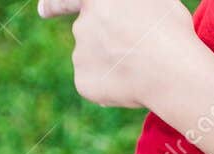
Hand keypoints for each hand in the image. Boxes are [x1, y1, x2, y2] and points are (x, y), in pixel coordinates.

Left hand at [37, 0, 196, 108]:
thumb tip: (122, 12)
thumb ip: (127, 5)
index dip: (53, 5)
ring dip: (111, 63)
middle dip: (107, 43)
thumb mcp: (152, 0)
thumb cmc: (169, 30)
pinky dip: (110, 85)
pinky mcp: (82, 81)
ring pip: (93, 59)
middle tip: (138, 51)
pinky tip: (131, 84)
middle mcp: (81, 24)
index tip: (42, 11)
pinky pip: (95, 83)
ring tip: (141, 68)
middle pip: (89, 33)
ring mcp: (79, 54)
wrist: (171, 69)